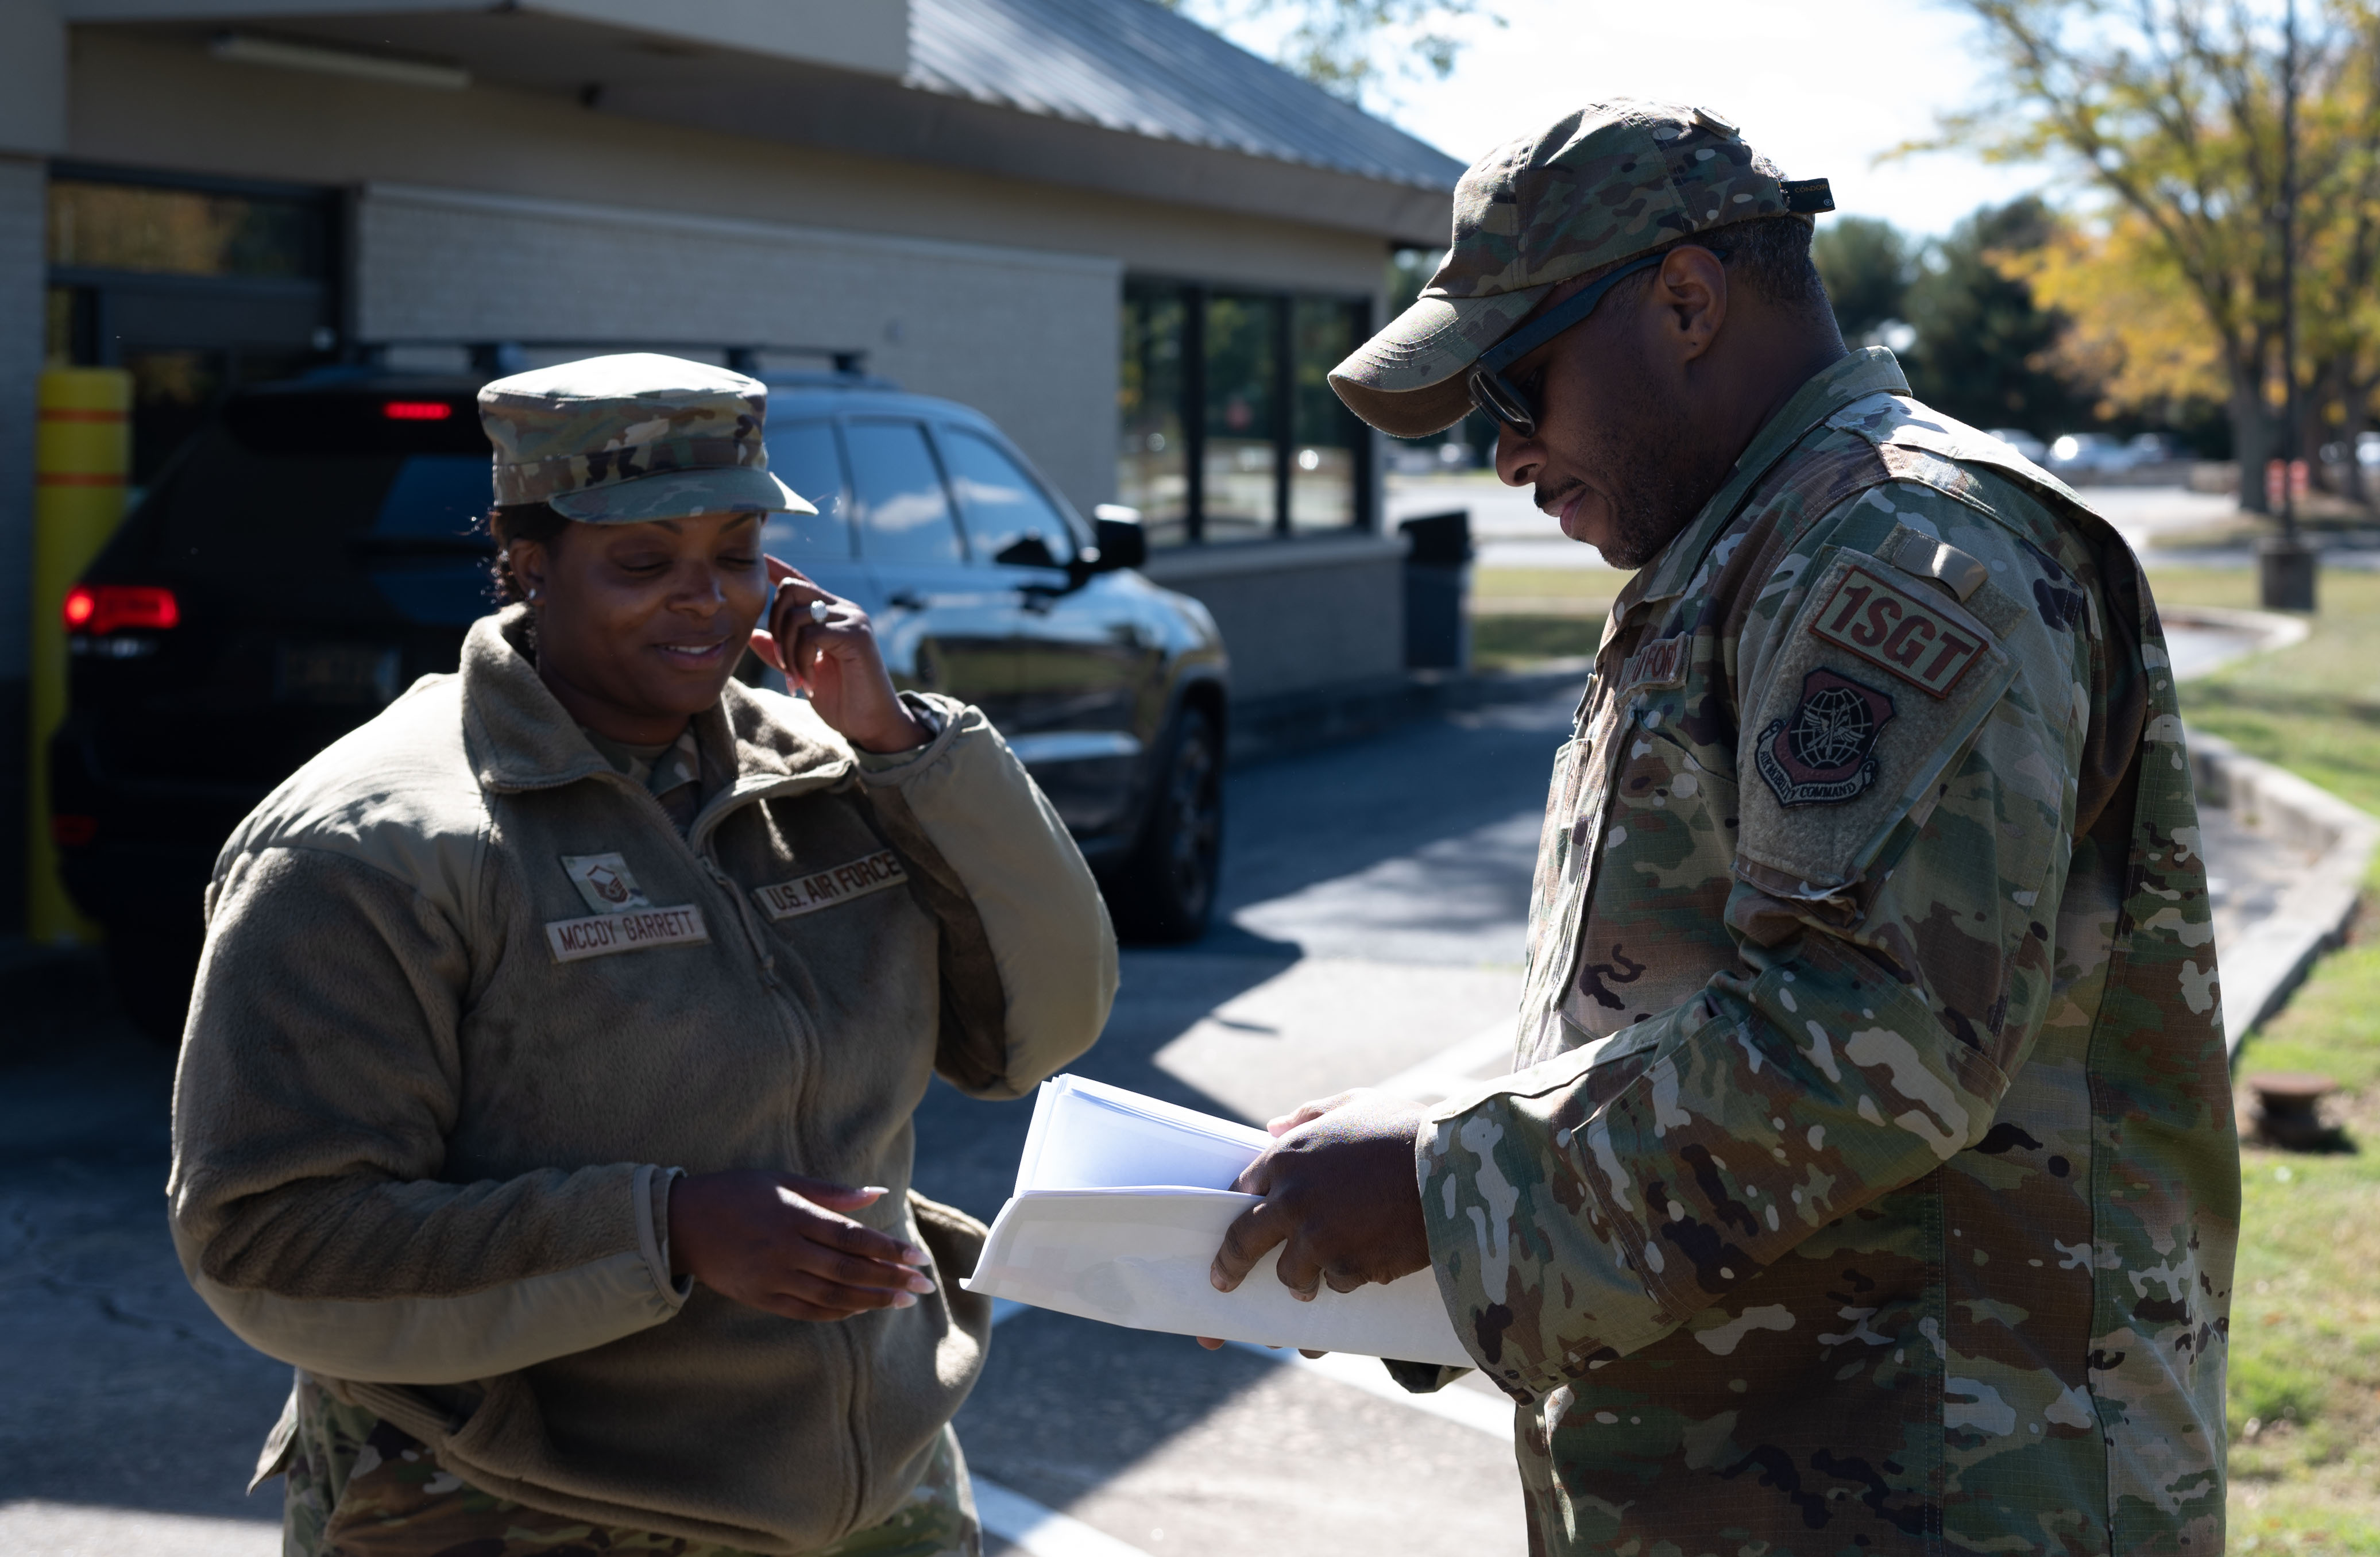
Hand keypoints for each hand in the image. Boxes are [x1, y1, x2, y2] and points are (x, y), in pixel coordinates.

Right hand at [668, 1170, 935, 1321]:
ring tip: (904, 1300)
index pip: (851, 1237)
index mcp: (793, 1216)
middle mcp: (785, 1250)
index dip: (887, 1250)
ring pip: (831, 1294)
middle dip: (891, 1279)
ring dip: (872, 1299)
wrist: (681, 1224)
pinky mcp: (760, 1297)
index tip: (918, 1257)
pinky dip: (838, 1310)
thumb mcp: (783, 1181)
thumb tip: (877, 1194)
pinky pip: (807, 1310)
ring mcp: (772, 1278)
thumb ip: (832, 1192)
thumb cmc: (737, 1193)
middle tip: (925, 1286)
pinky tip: (862, 1308)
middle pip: (848, 1269)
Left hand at [749, 559, 928, 753]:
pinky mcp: (856, 636)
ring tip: (796, 680)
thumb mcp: (803, 672)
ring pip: (796, 616)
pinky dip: (801, 661)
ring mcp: (852, 620)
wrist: (873, 725)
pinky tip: (809, 682)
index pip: (802, 581)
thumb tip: (751, 634)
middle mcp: (843, 610)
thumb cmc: (842, 701)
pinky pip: (811, 635)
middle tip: (782, 663)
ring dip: (787, 652)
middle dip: (774, 625)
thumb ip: (781, 652)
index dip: (779, 569)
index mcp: (830, 615)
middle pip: (790, 590)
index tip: (760, 557)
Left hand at [1206, 1088, 1432, 1304]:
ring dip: (1299, 1281)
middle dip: (1230, 1266)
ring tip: (1308, 1285)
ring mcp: (1318, 1241)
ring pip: (1291, 1277)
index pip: (1241, 1189)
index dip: (1239, 1206)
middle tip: (1222, 1282)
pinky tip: (1362, 1270)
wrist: (1455, 1168)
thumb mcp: (1356, 1104)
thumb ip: (1310, 1115)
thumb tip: (1273, 1127)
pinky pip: (1337, 1285)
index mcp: (1286, 1157)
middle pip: (1243, 1243)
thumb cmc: (1407, 1129)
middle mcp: (1292, 1201)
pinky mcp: (1350, 1269)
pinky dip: (1347, 1280)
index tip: (1235, 1222)